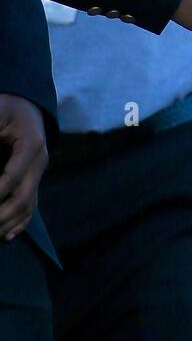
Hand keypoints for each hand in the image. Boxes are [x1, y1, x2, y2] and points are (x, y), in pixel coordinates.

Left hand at [0, 95, 47, 240]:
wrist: (26, 104)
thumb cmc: (7, 106)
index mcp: (31, 144)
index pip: (11, 178)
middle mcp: (39, 161)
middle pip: (22, 198)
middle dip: (0, 216)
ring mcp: (39, 171)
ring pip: (28, 205)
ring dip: (7, 223)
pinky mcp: (34, 177)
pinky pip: (31, 204)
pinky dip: (20, 222)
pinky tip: (7, 235)